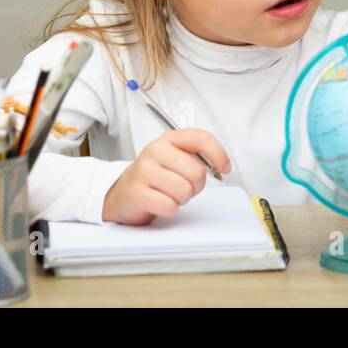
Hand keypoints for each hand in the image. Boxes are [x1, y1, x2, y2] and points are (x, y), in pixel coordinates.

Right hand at [102, 129, 231, 224]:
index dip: (219, 154)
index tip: (225, 168)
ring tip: (171, 194)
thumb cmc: (155, 176)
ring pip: (184, 190)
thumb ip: (197, 156)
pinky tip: (161, 203)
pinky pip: (170, 206)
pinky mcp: (137, 192)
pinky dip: (171, 210)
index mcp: (169, 139)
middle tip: (186, 187)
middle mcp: (155, 151)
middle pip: (196, 171)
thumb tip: (221, 166)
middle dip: (197, 185)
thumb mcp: (175, 158)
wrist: (121, 193)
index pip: (201, 138)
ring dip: (183, 198)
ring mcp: (144, 171)